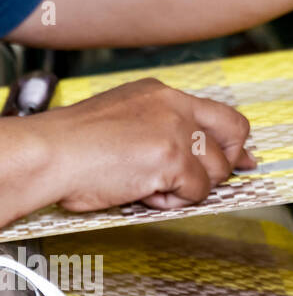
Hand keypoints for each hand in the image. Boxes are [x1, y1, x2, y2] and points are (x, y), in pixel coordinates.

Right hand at [24, 78, 254, 215]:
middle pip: (235, 134)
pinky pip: (196, 191)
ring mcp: (176, 130)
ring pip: (215, 170)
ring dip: (188, 188)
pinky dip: (173, 201)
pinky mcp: (172, 157)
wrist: (46, 154)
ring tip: (149, 186)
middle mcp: (175, 106)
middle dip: (226, 162)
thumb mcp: (126, 122)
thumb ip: (167, 132)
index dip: (234, 141)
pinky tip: (144, 193)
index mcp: (162, 94)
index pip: (220, 114)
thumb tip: (205, 153)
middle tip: (201, 180)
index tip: (242, 159)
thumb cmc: (74, 147)